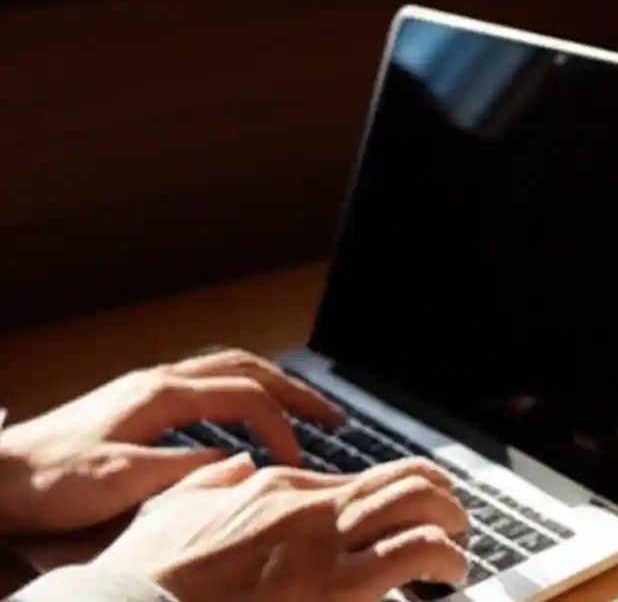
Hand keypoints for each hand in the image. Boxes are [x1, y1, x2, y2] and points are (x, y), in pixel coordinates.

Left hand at [0, 349, 343, 534]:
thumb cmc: (50, 481)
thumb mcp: (122, 481)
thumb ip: (186, 469)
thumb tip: (242, 461)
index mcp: (162, 395)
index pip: (247, 398)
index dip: (283, 428)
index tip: (300, 462)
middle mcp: (159, 381)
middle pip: (246, 370)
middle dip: (295, 391)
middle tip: (333, 417)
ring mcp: (146, 388)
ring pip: (226, 370)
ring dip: (270, 387)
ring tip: (301, 411)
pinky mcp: (135, 403)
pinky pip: (205, 384)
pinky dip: (241, 394)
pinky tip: (243, 420)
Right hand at [97, 455, 468, 601]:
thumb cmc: (145, 574)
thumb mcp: (174, 511)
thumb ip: (212, 484)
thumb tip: (240, 465)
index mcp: (276, 487)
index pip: (360, 478)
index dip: (399, 489)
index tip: (416, 505)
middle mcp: (310, 506)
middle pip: (404, 482)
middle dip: (440, 498)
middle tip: (454, 519)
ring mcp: (324, 545)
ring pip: (419, 509)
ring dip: (450, 526)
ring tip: (457, 551)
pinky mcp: (333, 587)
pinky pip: (412, 554)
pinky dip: (443, 558)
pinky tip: (449, 573)